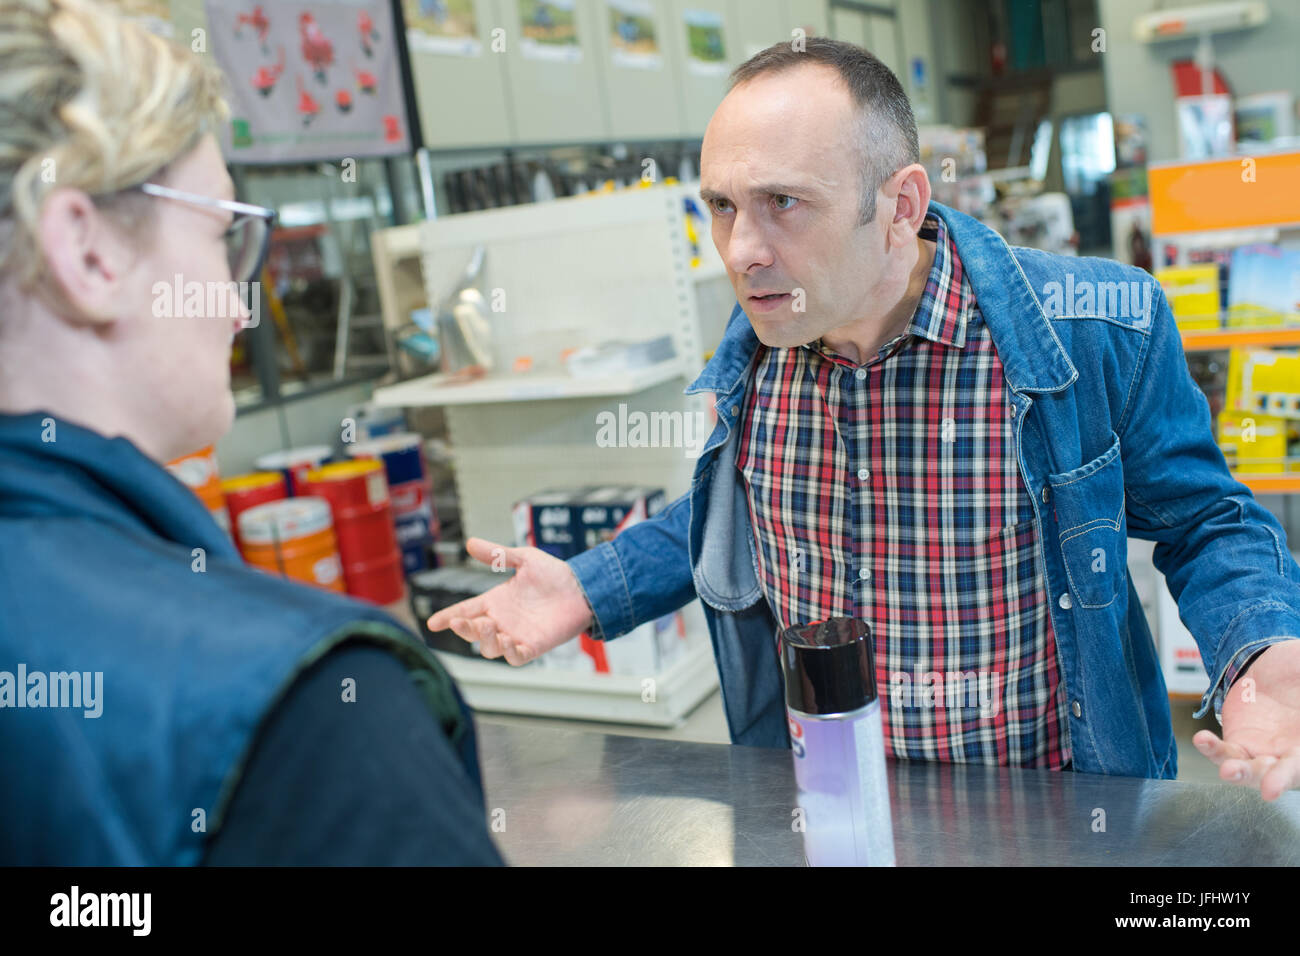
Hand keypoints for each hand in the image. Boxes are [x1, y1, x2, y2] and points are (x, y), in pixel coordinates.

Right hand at [426, 537, 594, 665]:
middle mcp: (503, 621)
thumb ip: (498, 554)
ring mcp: (517, 635)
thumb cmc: (554, 574)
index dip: (448, 617)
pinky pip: (516, 658)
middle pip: (474, 632)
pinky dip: (509, 653)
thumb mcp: (524, 558)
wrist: (582, 587)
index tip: (432, 623)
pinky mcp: (534, 646)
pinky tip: (507, 642)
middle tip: (461, 621)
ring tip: (489, 625)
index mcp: (496, 602)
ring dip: (485, 640)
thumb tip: (470, 542)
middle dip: (464, 629)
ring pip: (490, 648)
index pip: (466, 611)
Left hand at [1193, 639, 1299, 800]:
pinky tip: (1202, 739)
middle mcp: (1290, 753)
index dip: (1291, 775)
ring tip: (1229, 771)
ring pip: (1251, 770)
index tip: (1282, 785)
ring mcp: (1263, 751)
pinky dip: (1212, 748)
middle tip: (1269, 790)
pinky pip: (1223, 751)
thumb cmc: (1297, 675)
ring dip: (1240, 773)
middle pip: (1283, 773)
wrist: (1274, 667)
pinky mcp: (1237, 742)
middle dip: (1276, 781)